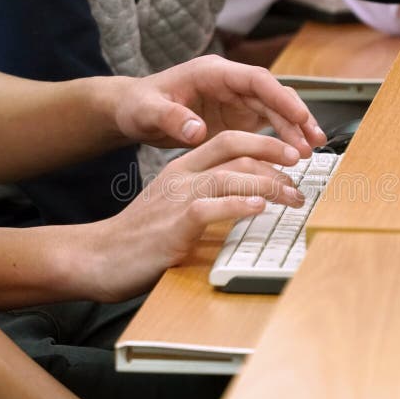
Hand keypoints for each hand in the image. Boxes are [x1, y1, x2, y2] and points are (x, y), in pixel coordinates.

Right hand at [82, 131, 304, 301]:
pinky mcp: (174, 226)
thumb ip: (208, 200)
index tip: (290, 156)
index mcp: (183, 169)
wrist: (99, 257)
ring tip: (292, 196)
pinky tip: (259, 210)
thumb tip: (252, 206)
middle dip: (274, 156)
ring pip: (230, 176)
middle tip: (300, 171)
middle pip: (235, 150)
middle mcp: (182, 176)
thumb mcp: (176, 208)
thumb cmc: (140, 237)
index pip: (229, 141)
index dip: (264, 143)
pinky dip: (239, 206)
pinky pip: (211, 208)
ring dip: (268, 185)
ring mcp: (177, 199)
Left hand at [113, 55, 326, 156]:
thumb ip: (171, 119)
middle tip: (313, 141)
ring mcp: (235, 100)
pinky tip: (294, 154)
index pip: (256, 80)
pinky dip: (281, 138)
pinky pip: (266, 125)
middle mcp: (230, 83)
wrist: (134, 112)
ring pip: (274, 111)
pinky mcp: (236, 118)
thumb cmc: (140, 105)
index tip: (300, 116)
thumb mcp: (149, 112)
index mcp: (213, 72)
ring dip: (294, 129)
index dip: (280, 97)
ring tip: (310, 151)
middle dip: (296, 116)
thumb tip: (196, 131)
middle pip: (273, 95)